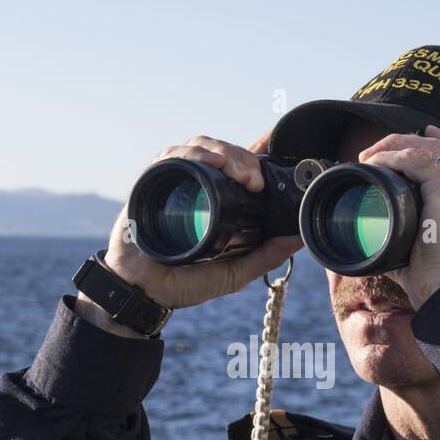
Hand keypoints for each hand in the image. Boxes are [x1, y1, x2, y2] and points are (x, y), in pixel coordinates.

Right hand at [99, 133, 300, 309]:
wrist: (142, 292)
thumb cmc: (182, 282)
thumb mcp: (234, 272)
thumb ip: (266, 257)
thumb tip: (297, 239)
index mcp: (214, 200)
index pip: (237, 166)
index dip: (255, 157)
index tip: (271, 162)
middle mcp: (194, 185)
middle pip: (223, 152)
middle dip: (244, 158)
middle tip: (255, 180)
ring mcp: (173, 180)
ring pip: (201, 147)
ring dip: (224, 152)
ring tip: (240, 172)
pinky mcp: (152, 180)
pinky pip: (172, 156)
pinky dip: (193, 153)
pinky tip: (211, 162)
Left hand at [357, 125, 439, 309]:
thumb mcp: (432, 262)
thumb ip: (412, 250)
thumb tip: (383, 252)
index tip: (425, 136)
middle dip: (413, 141)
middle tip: (384, 149)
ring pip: (431, 148)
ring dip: (397, 146)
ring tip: (372, 154)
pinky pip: (417, 158)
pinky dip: (392, 156)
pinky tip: (375, 161)